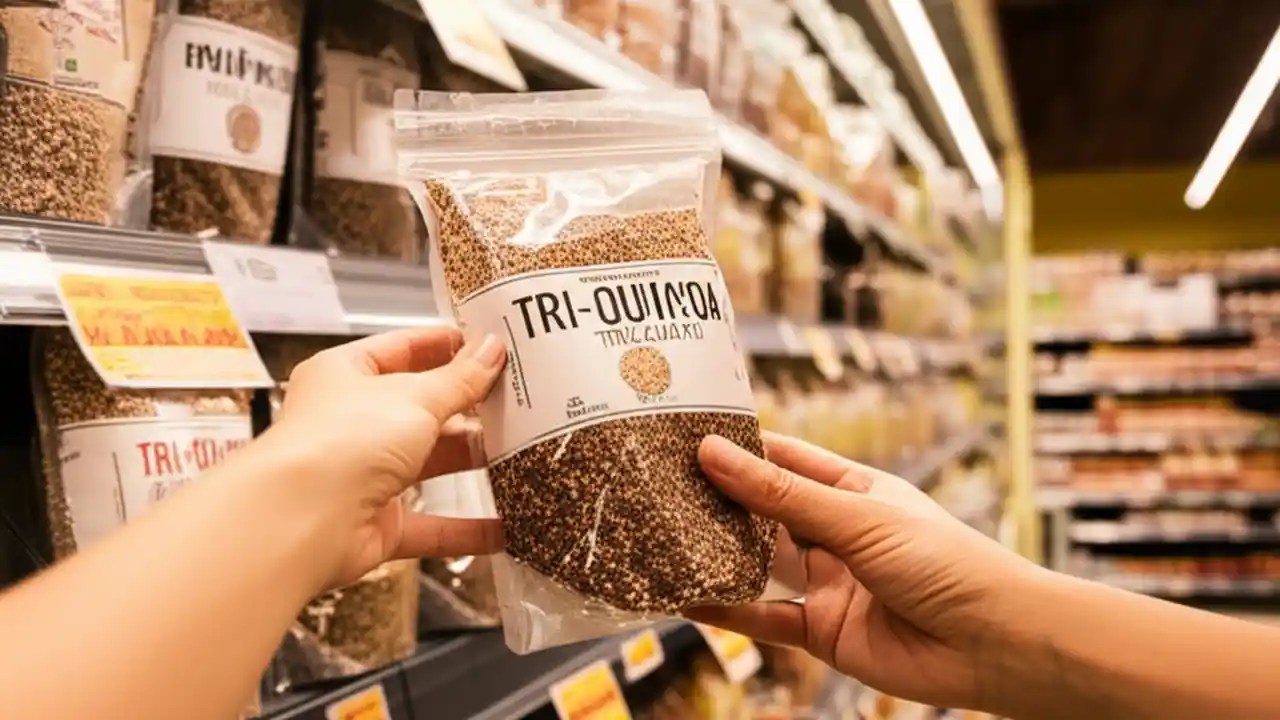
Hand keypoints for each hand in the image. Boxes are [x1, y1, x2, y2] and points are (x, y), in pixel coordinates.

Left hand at [261, 327, 506, 588]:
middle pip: (422, 408)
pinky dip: (466, 528)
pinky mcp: (377, 523)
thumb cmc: (345, 440)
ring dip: (473, 460)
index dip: (447, 345)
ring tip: (526, 450)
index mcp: (347, 375)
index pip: (403, 349)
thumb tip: (493, 349)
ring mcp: (365, 474)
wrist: (300, 522)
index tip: (493, 344)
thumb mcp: (414, 397)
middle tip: (522, 398)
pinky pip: (431, 525)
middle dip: (470, 406)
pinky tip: (507, 528)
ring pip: (430, 463)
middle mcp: (353, 422)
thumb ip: (460, 379)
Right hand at [689, 432, 1040, 711]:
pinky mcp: (822, 632)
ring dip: (716, 554)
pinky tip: (688, 598)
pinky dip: (727, 612)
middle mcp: (836, 534)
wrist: (996, 645)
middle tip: (658, 485)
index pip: (784, 460)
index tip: (686, 434)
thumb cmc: (947, 563)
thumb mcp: (858, 517)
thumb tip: (715, 455)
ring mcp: (827, 584)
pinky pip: (765, 620)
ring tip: (661, 536)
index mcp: (854, 490)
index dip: (739, 447)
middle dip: (718, 500)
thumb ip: (782, 496)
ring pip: (758, 565)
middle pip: (763, 512)